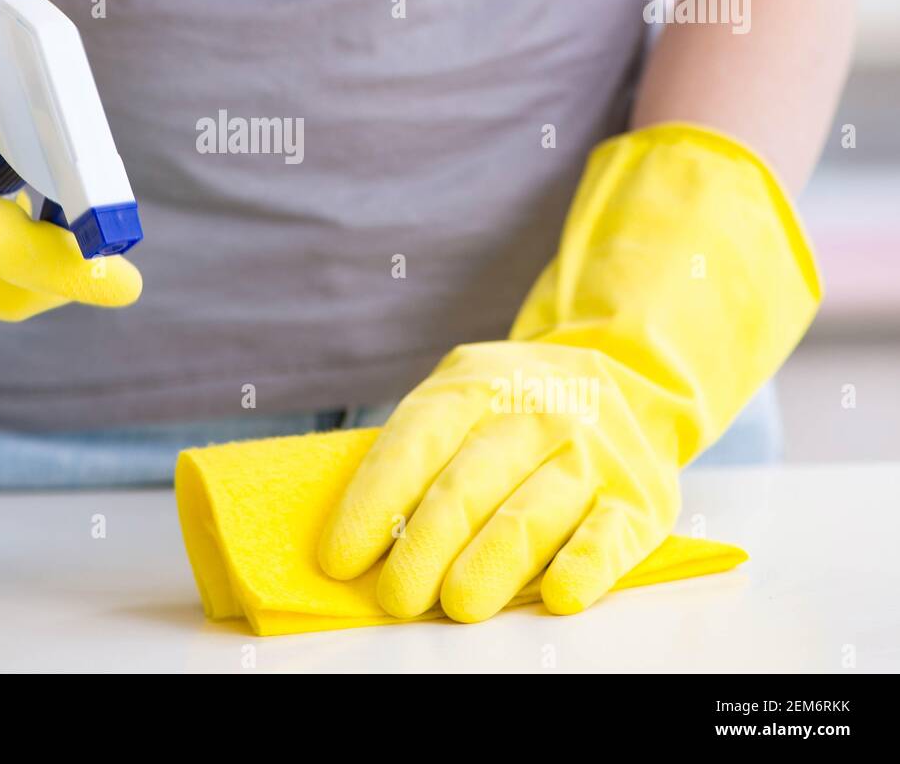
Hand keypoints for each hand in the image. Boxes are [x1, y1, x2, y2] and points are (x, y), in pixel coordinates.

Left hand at [318, 341, 682, 621]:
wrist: (628, 373)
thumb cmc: (514, 404)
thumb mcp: (461, 393)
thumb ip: (418, 449)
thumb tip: (357, 543)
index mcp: (474, 387)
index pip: (413, 444)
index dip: (372, 503)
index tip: (340, 559)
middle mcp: (534, 415)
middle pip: (467, 486)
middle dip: (424, 547)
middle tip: (395, 598)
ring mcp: (590, 455)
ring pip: (531, 516)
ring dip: (490, 564)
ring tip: (456, 605)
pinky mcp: (638, 500)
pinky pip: (609, 537)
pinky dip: (585, 566)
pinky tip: (558, 595)